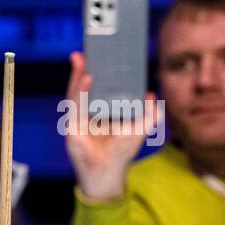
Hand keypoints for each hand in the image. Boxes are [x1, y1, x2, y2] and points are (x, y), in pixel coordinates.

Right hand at [62, 52, 154, 201]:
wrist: (108, 172)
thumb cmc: (122, 152)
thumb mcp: (141, 128)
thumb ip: (149, 113)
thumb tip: (152, 94)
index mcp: (102, 112)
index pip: (98, 89)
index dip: (98, 73)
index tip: (100, 57)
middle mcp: (88, 114)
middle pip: (83, 88)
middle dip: (82, 70)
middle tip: (84, 52)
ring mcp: (78, 120)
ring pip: (76, 93)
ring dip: (77, 76)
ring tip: (81, 60)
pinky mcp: (73, 127)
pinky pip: (75, 106)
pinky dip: (80, 92)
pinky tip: (86, 79)